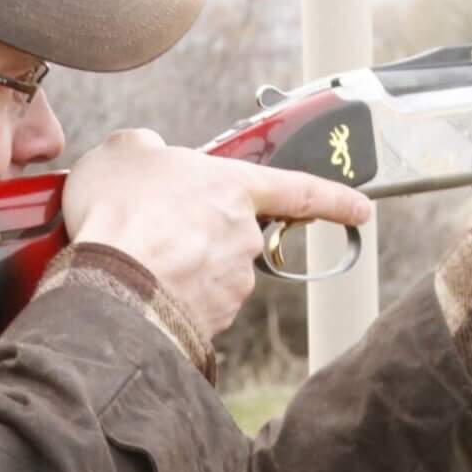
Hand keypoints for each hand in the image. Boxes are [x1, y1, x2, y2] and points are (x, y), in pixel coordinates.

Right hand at [62, 128, 373, 338]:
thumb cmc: (121, 213)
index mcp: (235, 188)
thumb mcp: (126, 152)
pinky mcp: (212, 323)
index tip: (362, 209)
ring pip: (211, 272)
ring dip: (182, 266)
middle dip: (199, 233)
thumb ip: (148, 148)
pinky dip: (169, 297)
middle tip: (154, 226)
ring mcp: (231, 285)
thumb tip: (150, 155)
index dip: (336, 199)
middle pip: (234, 234)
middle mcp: (244, 239)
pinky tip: (136, 286)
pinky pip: (193, 305)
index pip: (300, 191)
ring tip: (135, 256)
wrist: (109, 284)